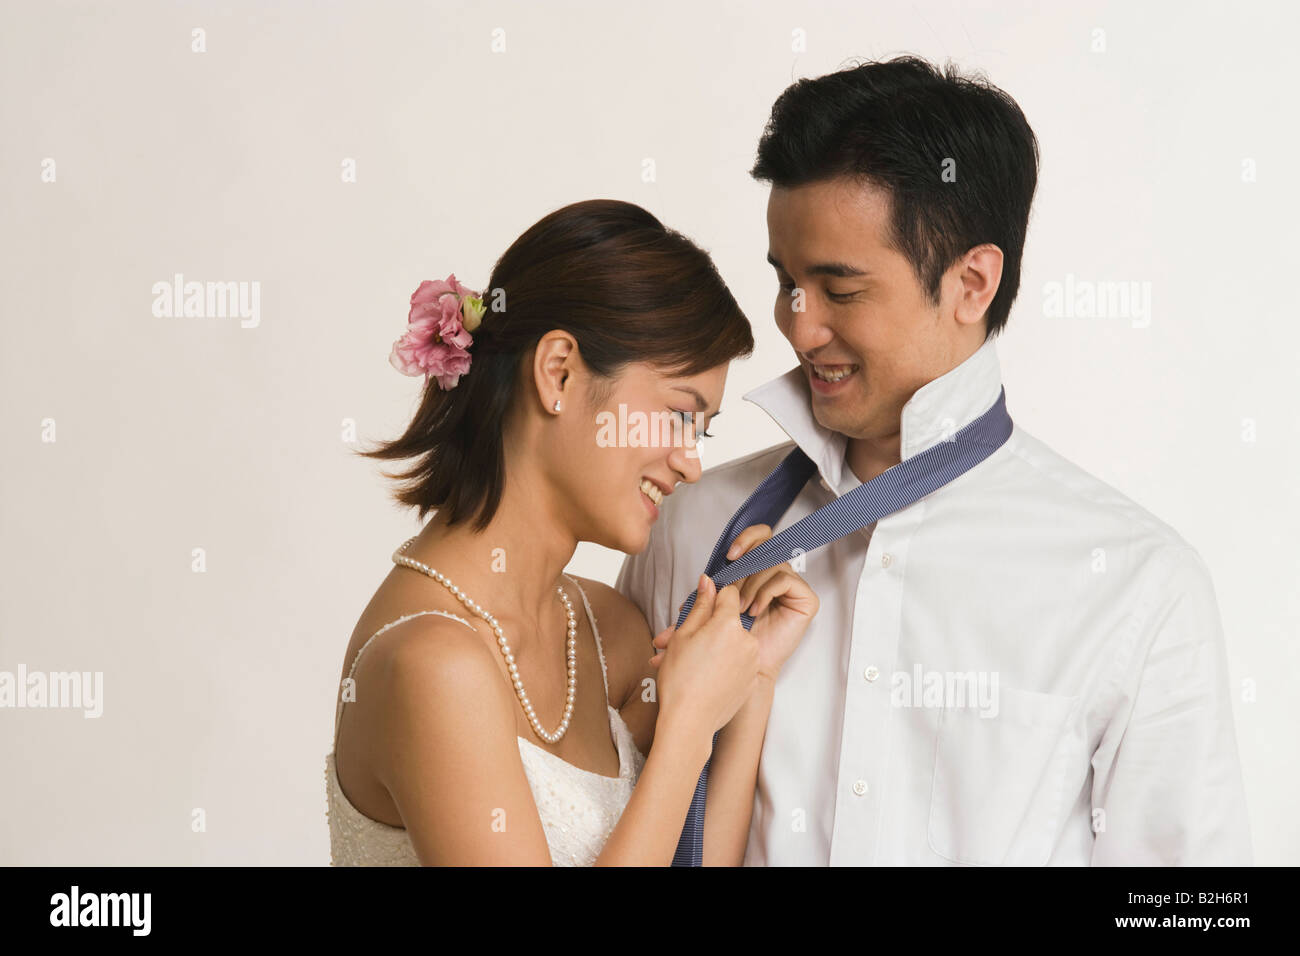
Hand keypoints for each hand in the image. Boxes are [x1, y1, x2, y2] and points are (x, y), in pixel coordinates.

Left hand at [651, 525, 818, 682]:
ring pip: (772, 562)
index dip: (745, 539)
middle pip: (768, 543)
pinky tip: (756, 610)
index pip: (759, 537)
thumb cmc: (729, 644)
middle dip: (745, 560)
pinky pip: (784, 580)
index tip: (728, 555)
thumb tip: (701, 577)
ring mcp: (792, 587)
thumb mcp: (709, 613)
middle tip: (732, 580)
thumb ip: (704, 596)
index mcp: (756, 572)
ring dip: (750, 584)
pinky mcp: (806, 600)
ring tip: (742, 607)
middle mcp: (775, 575)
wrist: (742, 672)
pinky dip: (765, 593)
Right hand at [652, 573, 759, 739]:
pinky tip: (706, 675)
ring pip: (735, 641)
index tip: (701, 608)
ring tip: (693, 662)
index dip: (713, 598)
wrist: (690, 722)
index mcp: (729, 624)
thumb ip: (700, 605)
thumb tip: (709, 581)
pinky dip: (726, 663)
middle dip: (713, 625)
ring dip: (719, 645)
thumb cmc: (680, 679)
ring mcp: (752, 661)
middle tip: (688, 642)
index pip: (729, 593)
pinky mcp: (752, 678)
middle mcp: (747, 639)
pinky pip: (739, 661)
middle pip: (732, 619)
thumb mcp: (683, 636)